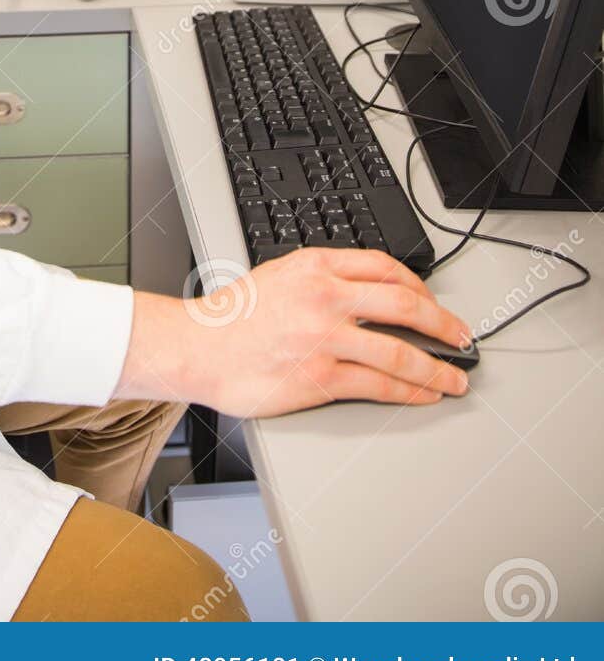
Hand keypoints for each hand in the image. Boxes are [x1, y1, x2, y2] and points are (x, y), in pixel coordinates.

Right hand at [118, 249, 473, 416]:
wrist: (197, 347)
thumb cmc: (233, 317)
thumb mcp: (280, 274)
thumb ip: (323, 277)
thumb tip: (368, 292)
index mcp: (316, 265)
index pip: (386, 268)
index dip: (421, 287)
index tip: (434, 304)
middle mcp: (325, 297)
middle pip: (404, 304)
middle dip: (444, 324)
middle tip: (463, 338)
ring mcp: (325, 338)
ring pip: (399, 350)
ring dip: (437, 367)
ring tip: (455, 379)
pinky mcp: (320, 377)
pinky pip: (378, 384)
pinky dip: (408, 391)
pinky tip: (422, 395)